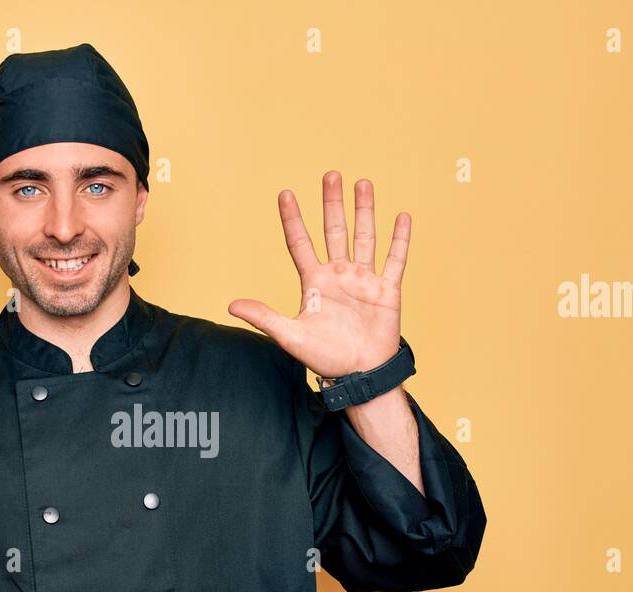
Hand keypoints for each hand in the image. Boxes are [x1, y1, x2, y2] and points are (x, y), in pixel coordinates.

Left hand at [228, 171, 407, 378]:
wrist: (359, 375)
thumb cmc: (325, 359)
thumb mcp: (291, 336)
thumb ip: (264, 317)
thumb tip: (231, 305)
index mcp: (314, 282)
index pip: (300, 244)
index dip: (292, 220)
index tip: (285, 194)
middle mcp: (338, 275)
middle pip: (334, 231)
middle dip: (332, 203)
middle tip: (330, 175)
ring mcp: (363, 280)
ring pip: (364, 237)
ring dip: (364, 211)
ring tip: (362, 183)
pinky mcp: (386, 290)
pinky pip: (394, 260)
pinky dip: (399, 239)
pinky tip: (401, 216)